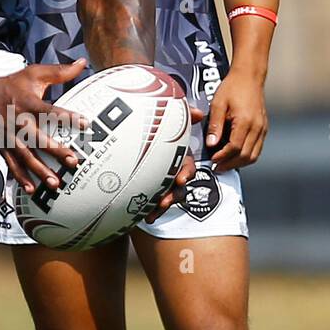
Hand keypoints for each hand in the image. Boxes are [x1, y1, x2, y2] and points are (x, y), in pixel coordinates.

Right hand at [0, 59, 90, 191]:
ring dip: (39, 171)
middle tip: (73, 161)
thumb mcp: (33, 73)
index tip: (86, 124)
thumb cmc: (9, 85)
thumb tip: (82, 63)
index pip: (49, 110)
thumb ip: (60, 71)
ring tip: (55, 183)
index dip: (67, 116)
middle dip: (55, 151)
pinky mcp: (2, 146)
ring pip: (25, 157)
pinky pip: (12, 164)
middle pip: (37, 138)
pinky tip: (31, 189)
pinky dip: (20, 177)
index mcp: (27, 103)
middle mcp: (17, 121)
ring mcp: (8, 137)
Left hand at [143, 105, 202, 223]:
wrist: (130, 133)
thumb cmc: (153, 125)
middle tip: (165, 200)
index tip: (181, 177)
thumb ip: (183, 114)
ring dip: (161, 205)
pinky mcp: (147, 189)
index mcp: (178, 156)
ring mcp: (160, 181)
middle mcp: (171, 170)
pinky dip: (147, 209)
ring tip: (153, 211)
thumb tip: (198, 113)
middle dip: (173, 195)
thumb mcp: (169, 117)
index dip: (186, 172)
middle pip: (177, 187)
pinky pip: (150, 202)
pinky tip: (142, 215)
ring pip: (166, 197)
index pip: (187, 166)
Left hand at [205, 71, 266, 171]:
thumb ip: (215, 125)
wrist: (249, 76)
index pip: (235, 147)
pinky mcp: (264, 128)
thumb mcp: (218, 104)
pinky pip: (257, 148)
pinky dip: (246, 156)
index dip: (223, 157)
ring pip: (254, 155)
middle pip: (246, 155)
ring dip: (239, 163)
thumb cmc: (232, 87)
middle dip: (230, 164)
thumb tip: (211, 144)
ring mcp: (262, 128)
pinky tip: (234, 155)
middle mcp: (257, 127)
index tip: (213, 160)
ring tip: (225, 164)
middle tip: (217, 167)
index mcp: (245, 121)